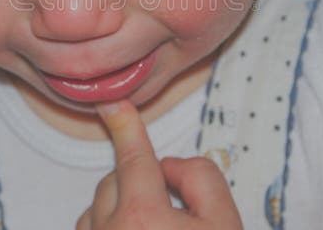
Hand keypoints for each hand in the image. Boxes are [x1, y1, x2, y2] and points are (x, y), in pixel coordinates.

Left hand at [76, 99, 243, 229]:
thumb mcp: (224, 224)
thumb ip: (201, 179)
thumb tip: (170, 165)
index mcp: (141, 217)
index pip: (132, 157)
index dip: (125, 126)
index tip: (111, 104)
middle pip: (114, 182)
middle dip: (140, 183)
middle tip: (176, 210)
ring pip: (98, 208)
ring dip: (122, 207)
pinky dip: (108, 227)